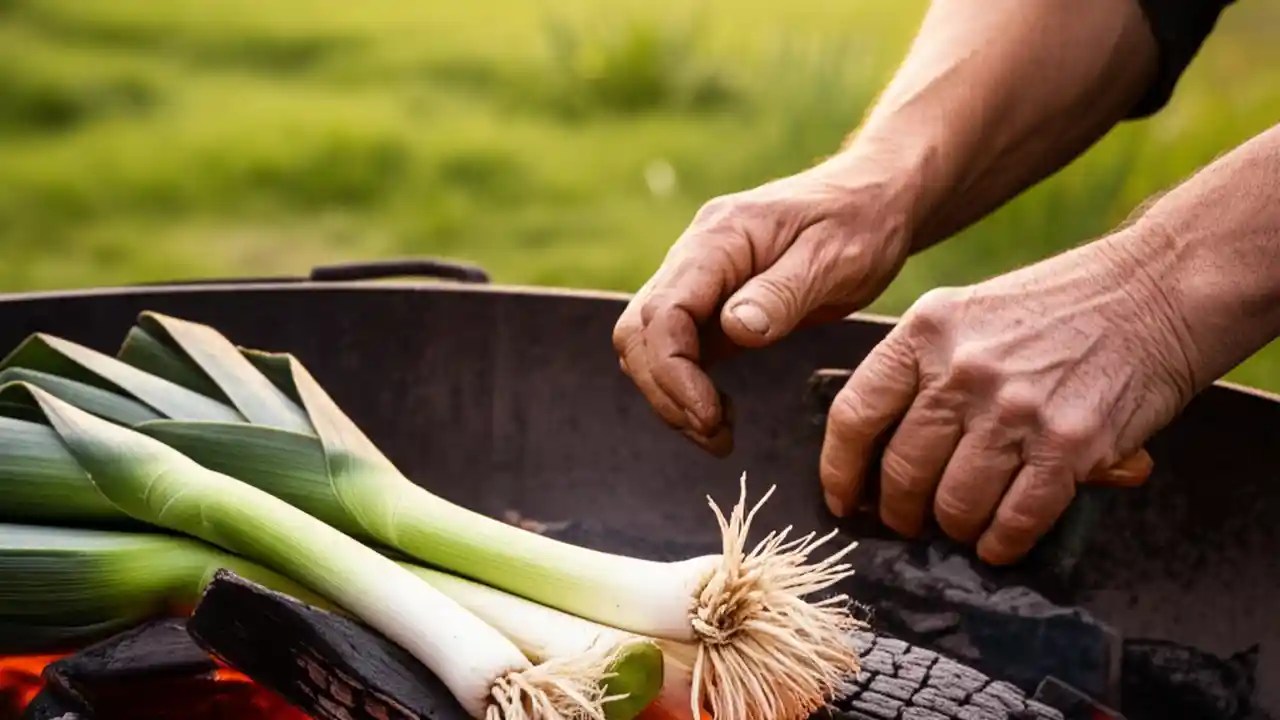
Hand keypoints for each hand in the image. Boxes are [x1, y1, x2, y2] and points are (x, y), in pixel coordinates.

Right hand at [612, 154, 919, 454]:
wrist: (874, 198)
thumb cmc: (861, 221)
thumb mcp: (836, 257)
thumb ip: (783, 293)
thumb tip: (735, 328)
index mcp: (720, 238)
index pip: (663, 311)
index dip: (673, 371)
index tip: (708, 415)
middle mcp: (695, 255)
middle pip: (639, 331)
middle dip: (664, 391)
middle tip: (713, 435)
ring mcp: (699, 280)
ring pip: (648, 344)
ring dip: (670, 395)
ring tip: (717, 434)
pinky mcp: (711, 304)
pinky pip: (676, 348)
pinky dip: (686, 387)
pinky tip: (721, 412)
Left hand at [820, 230, 1196, 564]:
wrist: (1153, 291)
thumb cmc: (1054, 309)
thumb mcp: (965, 315)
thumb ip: (921, 371)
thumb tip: (877, 451)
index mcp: (925, 333)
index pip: (854, 416)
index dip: (840, 471)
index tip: (843, 500)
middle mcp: (962, 372)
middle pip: (901, 472)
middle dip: (901, 512)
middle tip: (910, 522)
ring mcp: (1014, 411)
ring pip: (955, 505)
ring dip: (955, 528)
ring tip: (963, 526)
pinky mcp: (1068, 446)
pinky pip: (1016, 520)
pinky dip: (1003, 543)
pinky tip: (1000, 542)